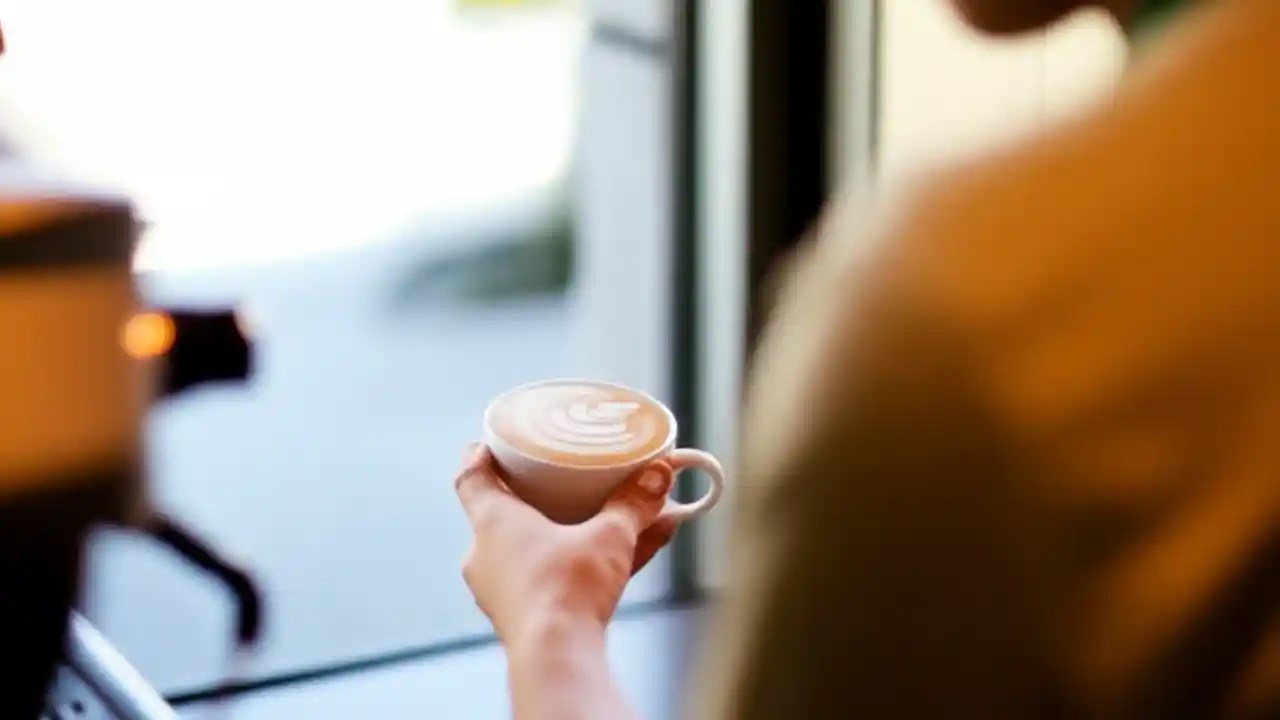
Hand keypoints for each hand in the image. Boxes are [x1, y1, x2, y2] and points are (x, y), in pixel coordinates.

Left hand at [456, 444, 676, 646]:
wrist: (557, 657)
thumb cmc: (566, 588)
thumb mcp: (609, 536)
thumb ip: (634, 504)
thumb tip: (658, 474)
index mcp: (492, 522)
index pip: (471, 479)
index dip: (480, 457)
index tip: (492, 443)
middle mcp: (486, 555)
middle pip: (502, 514)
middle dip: (534, 498)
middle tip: (559, 480)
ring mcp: (501, 590)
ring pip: (532, 550)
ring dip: (567, 534)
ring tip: (610, 522)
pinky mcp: (522, 616)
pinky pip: (552, 579)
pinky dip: (580, 565)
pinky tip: (624, 558)